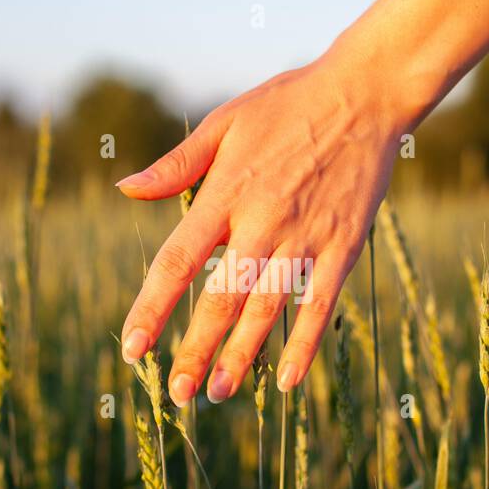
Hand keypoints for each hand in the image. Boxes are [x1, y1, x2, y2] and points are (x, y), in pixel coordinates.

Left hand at [117, 48, 407, 406]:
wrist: (364, 94)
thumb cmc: (288, 104)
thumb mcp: (224, 122)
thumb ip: (176, 165)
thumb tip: (124, 188)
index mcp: (226, 192)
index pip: (178, 261)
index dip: (152, 308)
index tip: (132, 348)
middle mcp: (262, 221)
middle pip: (221, 298)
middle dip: (195, 349)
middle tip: (177, 394)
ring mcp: (306, 236)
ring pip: (267, 308)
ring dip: (242, 355)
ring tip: (219, 394)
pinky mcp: (343, 245)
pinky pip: (320, 304)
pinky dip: (303, 343)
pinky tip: (286, 380)